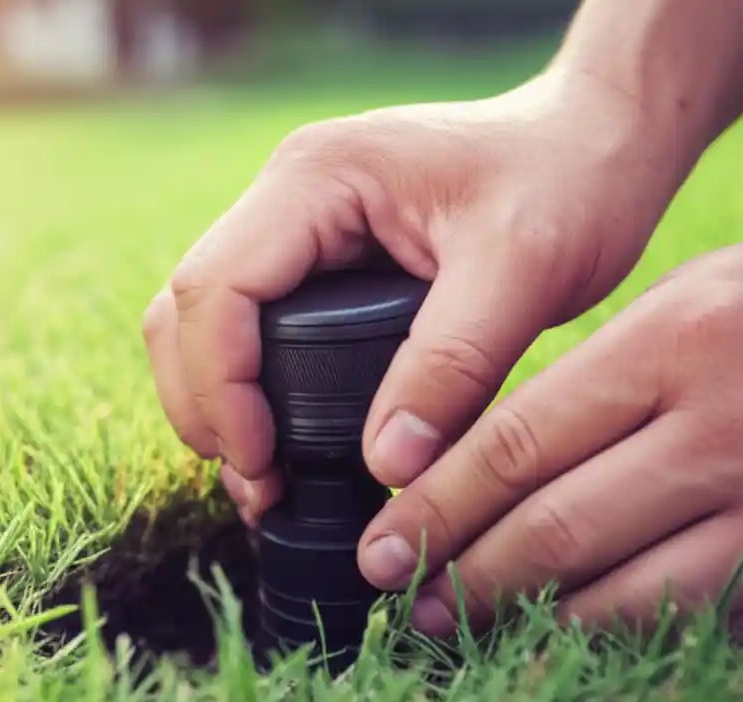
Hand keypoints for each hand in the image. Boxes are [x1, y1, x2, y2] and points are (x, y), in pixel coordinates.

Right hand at [142, 68, 688, 525]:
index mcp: (315, 178)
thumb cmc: (568, 182)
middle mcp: (285, 194)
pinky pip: (244, 325)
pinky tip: (280, 442)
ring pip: (201, 320)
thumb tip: (384, 466)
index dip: (220, 387)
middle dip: (204, 404)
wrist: (594, 139)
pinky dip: (243, 388)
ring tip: (264, 478)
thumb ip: (453, 364)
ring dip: (214, 402)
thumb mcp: (526, 268)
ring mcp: (291, 224)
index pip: (215, 288)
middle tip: (258, 486)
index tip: (260, 464)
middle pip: (184, 308)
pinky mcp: (311, 257)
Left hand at [359, 245, 742, 634]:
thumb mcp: (681, 306)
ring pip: (626, 588)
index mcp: (673, 343)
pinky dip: (619, 626)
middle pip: (559, 526)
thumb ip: (589, 381)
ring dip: (531, 617)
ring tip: (459, 625)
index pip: (519, 446)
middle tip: (404, 600)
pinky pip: (695, 608)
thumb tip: (471, 466)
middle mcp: (722, 425)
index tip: (381, 545)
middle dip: (466, 575)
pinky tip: (562, 630)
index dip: (437, 507)